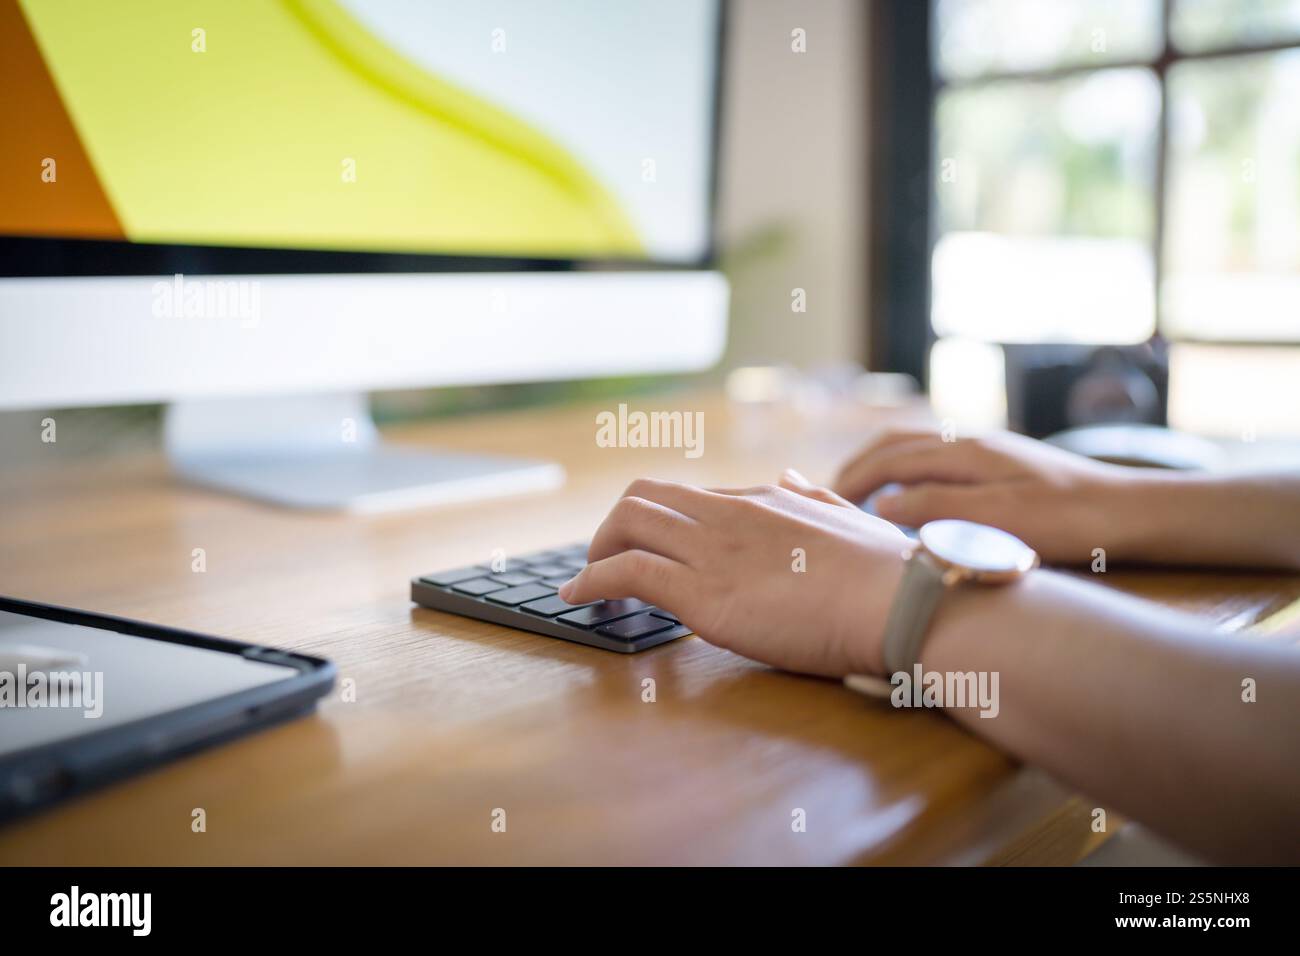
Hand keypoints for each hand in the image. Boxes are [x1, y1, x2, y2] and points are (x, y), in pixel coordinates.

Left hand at [559, 470, 908, 676]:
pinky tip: (578, 597)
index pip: (693, 500)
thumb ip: (813, 497)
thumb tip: (788, 478)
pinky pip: (627, 572)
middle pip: (646, 496)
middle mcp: (731, 514)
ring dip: (596, 549)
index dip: (664, 523)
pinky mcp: (704, 593)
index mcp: (765, 501)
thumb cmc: (889, 574)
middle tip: (605, 558)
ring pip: (628, 521)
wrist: (903, 602)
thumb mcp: (851, 520)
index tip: (652, 546)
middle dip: (615, 525)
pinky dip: (591, 581)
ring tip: (586, 580)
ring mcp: (714, 550)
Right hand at [833, 429, 1130, 562]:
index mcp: (966, 451)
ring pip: (916, 446)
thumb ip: (938, 507)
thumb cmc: (1069, 521)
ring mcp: (988, 449)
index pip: (890, 460)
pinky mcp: (1001, 463)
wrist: (1130, 511)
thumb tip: (884, 501)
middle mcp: (972, 441)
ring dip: (880, 465)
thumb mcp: (999, 520)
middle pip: (896, 443)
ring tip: (858, 492)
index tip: (824, 506)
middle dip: (857, 466)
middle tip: (828, 496)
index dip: (852, 481)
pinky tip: (910, 495)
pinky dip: (906, 471)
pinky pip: (936, 457)